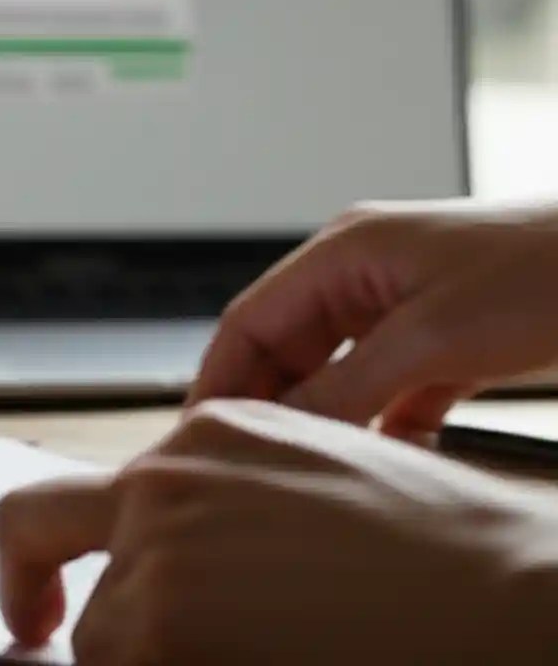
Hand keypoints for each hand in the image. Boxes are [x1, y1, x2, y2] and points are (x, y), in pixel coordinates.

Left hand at [0, 399, 557, 664]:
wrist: (502, 599)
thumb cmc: (436, 557)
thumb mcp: (312, 485)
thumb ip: (221, 508)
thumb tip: (154, 562)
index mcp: (208, 433)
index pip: (92, 486)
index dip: (46, 541)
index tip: (44, 594)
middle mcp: (168, 475)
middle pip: (36, 528)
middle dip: (27, 590)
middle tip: (34, 630)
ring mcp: (159, 545)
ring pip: (97, 629)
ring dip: (141, 656)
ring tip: (249, 648)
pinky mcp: (163, 622)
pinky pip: (119, 665)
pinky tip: (242, 661)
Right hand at [188, 198, 557, 436]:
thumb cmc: (551, 271)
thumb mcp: (432, 337)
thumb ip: (345, 385)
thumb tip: (278, 430)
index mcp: (345, 253)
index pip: (249, 320)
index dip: (217, 379)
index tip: (200, 437)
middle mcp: (365, 274)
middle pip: (286, 348)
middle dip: (267, 405)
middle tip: (250, 466)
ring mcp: (407, 305)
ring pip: (335, 371)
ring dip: (323, 419)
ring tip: (308, 470)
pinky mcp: (447, 336)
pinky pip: (390, 387)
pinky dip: (381, 424)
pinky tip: (386, 459)